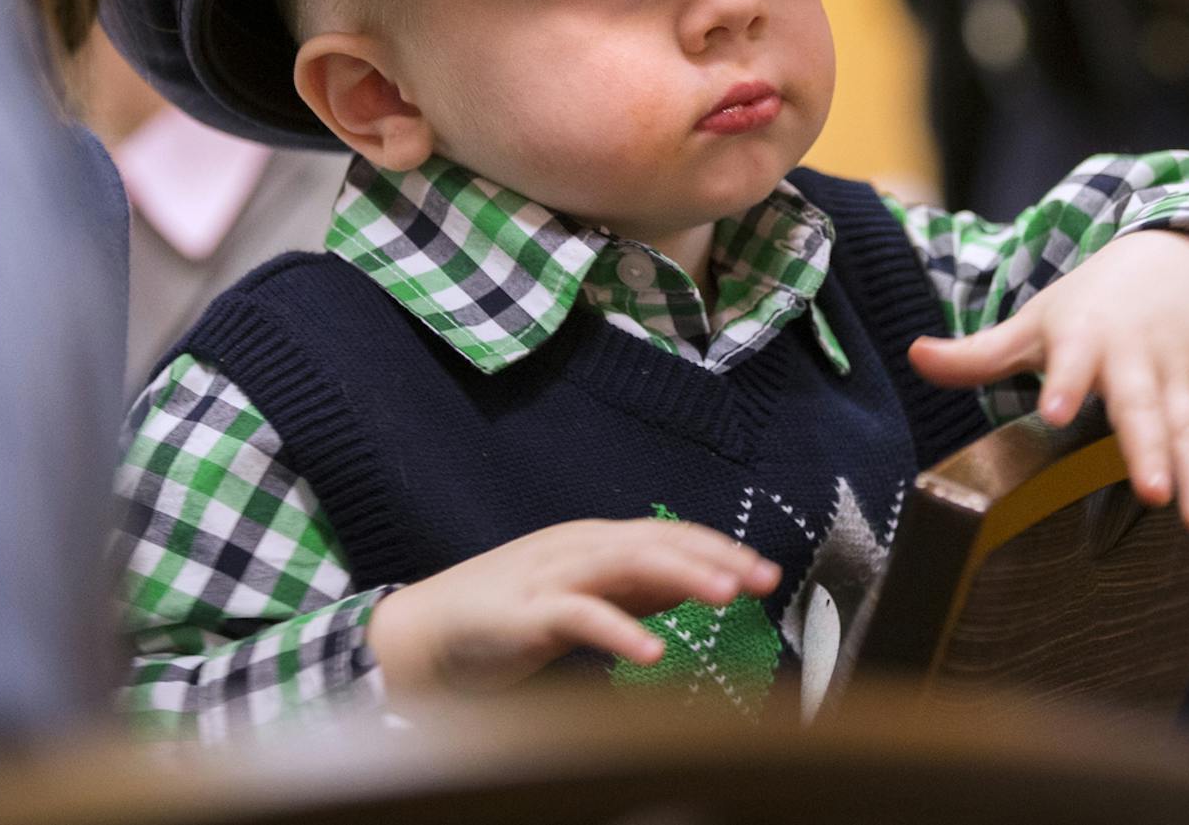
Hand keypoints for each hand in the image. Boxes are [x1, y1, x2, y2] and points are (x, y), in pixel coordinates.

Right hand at [364, 518, 779, 697]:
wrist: (422, 635)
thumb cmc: (504, 617)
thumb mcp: (582, 596)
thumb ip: (634, 589)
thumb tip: (694, 584)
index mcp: (592, 542)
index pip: (667, 535)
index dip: (718, 549)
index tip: (766, 571)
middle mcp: (575, 548)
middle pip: (655, 540)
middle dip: (714, 556)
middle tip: (763, 577)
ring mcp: (548, 577)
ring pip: (624, 563)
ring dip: (680, 575)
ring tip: (726, 596)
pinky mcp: (523, 615)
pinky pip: (579, 616)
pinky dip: (618, 630)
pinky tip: (652, 652)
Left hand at [907, 231, 1188, 536]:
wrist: (1174, 261)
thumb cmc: (1088, 306)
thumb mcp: (1034, 322)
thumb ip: (978, 353)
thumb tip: (914, 356)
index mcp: (1087, 338)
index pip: (1072, 361)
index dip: (1064, 384)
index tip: (1054, 411)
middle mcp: (1138, 359)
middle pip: (1145, 408)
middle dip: (1150, 451)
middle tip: (1154, 495)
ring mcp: (1181, 379)